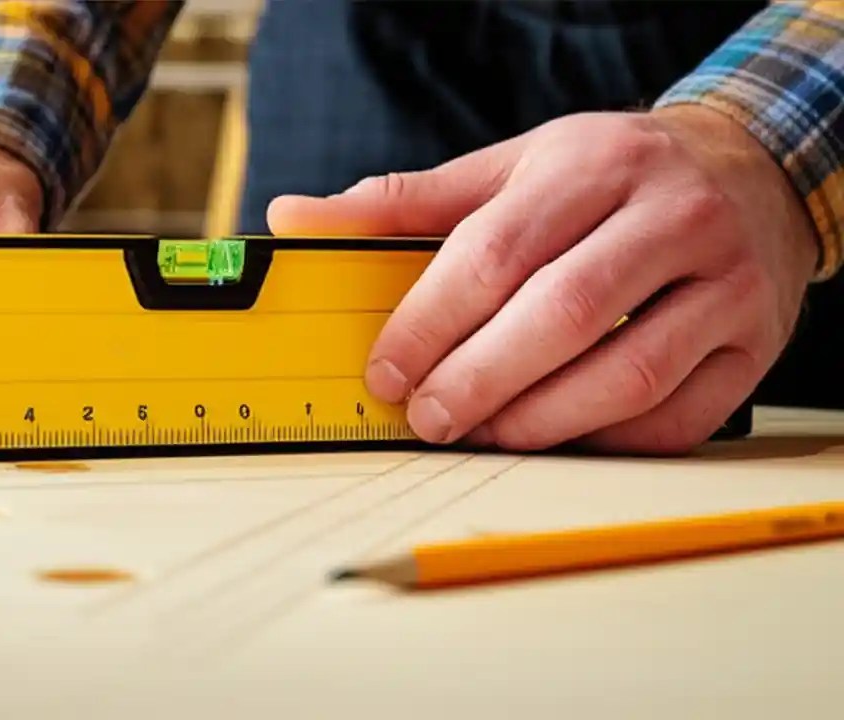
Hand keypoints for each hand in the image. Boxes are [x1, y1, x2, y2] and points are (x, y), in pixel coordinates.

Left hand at [267, 106, 819, 454]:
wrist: (750, 169)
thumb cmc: (608, 176)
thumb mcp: (511, 167)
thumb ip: (403, 202)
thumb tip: (292, 221)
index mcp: (593, 165)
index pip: (495, 252)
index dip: (429, 324)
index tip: (385, 373)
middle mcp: (671, 216)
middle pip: (561, 315)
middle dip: (478, 381)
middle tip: (428, 419)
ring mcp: (726, 282)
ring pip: (627, 373)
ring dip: (540, 421)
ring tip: (484, 434)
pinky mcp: (756, 343)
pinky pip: (680, 415)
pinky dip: (610, 440)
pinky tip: (560, 436)